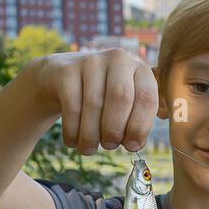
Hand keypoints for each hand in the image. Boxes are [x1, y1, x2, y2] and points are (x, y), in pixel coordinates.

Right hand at [29, 48, 157, 155]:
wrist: (61, 80)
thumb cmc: (102, 100)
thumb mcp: (126, 107)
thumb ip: (137, 123)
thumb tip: (136, 143)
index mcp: (140, 70)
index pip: (147, 98)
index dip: (140, 127)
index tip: (132, 146)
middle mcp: (118, 60)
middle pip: (121, 98)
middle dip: (115, 129)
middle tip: (109, 146)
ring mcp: (91, 61)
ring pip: (94, 104)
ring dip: (91, 135)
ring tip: (88, 148)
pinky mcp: (66, 70)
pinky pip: (72, 106)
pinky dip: (73, 130)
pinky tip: (73, 141)